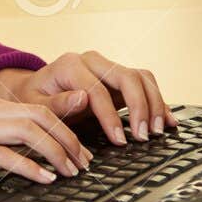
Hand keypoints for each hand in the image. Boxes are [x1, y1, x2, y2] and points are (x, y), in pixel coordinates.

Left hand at [0, 51, 177, 145]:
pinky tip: (167, 120)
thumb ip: (57, 104)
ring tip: (157, 131)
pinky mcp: (118, 77)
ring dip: (154, 103)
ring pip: (141, 77)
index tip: (119, 140)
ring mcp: (108, 67)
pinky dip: (158, 100)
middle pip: (126, 77)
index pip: (97, 90)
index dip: (110, 116)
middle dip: (140, 107)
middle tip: (143, 136)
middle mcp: (92, 61)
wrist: (35, 89)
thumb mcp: (35, 104)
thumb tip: (82, 99)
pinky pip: (144, 83)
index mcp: (69, 65)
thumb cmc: (34, 98)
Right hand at [0, 91, 93, 196]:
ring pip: (27, 131)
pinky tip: (43, 179)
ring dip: (57, 152)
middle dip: (69, 138)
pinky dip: (30, 168)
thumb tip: (34, 147)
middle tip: (84, 162)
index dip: (66, 128)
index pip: (36, 107)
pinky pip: (3, 156)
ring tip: (70, 171)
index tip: (81, 150)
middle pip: (39, 114)